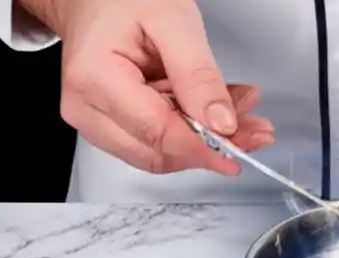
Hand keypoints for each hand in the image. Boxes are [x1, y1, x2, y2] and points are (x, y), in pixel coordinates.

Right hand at [21, 0, 273, 175]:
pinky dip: (189, 131)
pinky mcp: (107, 125)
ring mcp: (94, 120)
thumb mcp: (173, 22)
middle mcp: (87, 107)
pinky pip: (154, 143)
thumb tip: (220, 124)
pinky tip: (211, 111)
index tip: (237, 152)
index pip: (156, 132)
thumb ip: (198, 74)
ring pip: (159, 154)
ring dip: (203, 140)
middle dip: (210, 145)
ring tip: (236, 110)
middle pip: (158, 152)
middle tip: (251, 127)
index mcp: (95, 78)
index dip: (202, 149)